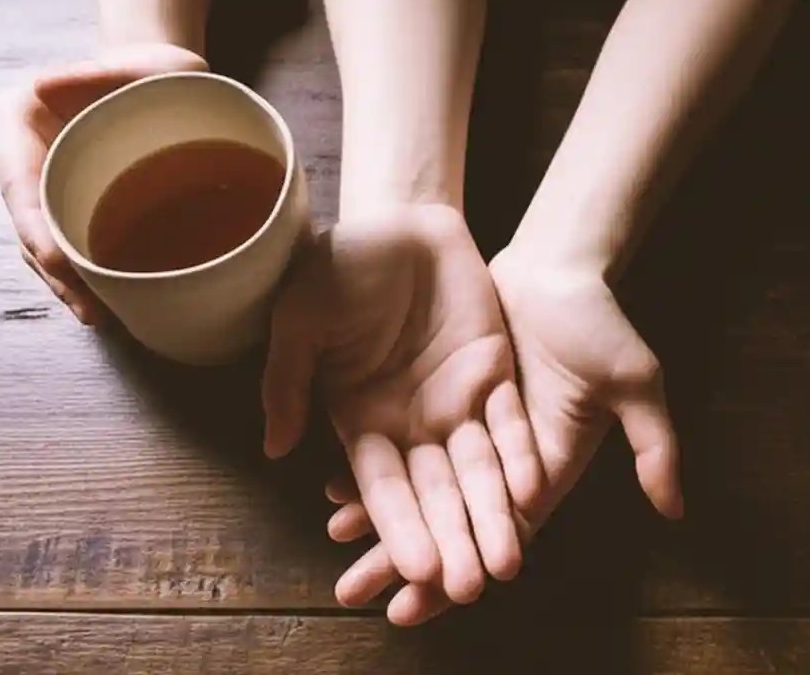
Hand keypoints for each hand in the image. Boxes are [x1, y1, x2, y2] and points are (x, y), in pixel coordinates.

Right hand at [0, 43, 206, 322]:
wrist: (169, 82)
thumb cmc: (154, 70)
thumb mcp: (137, 64)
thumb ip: (96, 73)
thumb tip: (43, 88)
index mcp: (18, 118)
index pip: (17, 185)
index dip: (36, 231)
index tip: (59, 263)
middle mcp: (25, 156)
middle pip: (29, 224)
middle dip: (55, 273)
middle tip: (90, 308)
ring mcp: (48, 183)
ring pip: (48, 243)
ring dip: (71, 284)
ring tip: (100, 314)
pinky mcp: (76, 203)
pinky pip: (74, 243)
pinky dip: (89, 275)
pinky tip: (113, 301)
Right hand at [262, 205, 544, 604]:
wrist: (396, 220)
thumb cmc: (336, 266)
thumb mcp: (299, 317)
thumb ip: (287, 381)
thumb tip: (277, 448)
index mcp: (360, 422)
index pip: (383, 488)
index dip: (400, 528)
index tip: (417, 571)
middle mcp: (411, 424)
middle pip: (437, 494)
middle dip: (453, 540)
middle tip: (470, 588)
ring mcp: (456, 402)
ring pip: (479, 471)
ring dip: (493, 516)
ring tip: (509, 564)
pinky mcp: (494, 373)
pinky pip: (511, 423)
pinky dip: (521, 457)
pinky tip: (532, 493)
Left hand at [328, 248, 681, 624]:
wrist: (555, 263)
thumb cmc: (599, 321)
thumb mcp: (634, 379)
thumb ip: (654, 443)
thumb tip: (677, 512)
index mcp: (544, 466)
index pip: (500, 533)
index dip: (463, 566)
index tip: (422, 604)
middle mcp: (500, 460)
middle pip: (449, 521)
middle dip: (407, 561)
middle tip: (358, 596)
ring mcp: (466, 428)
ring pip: (420, 488)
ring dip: (381, 522)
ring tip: (339, 553)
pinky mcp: (440, 397)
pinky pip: (402, 442)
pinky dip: (373, 467)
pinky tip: (336, 490)